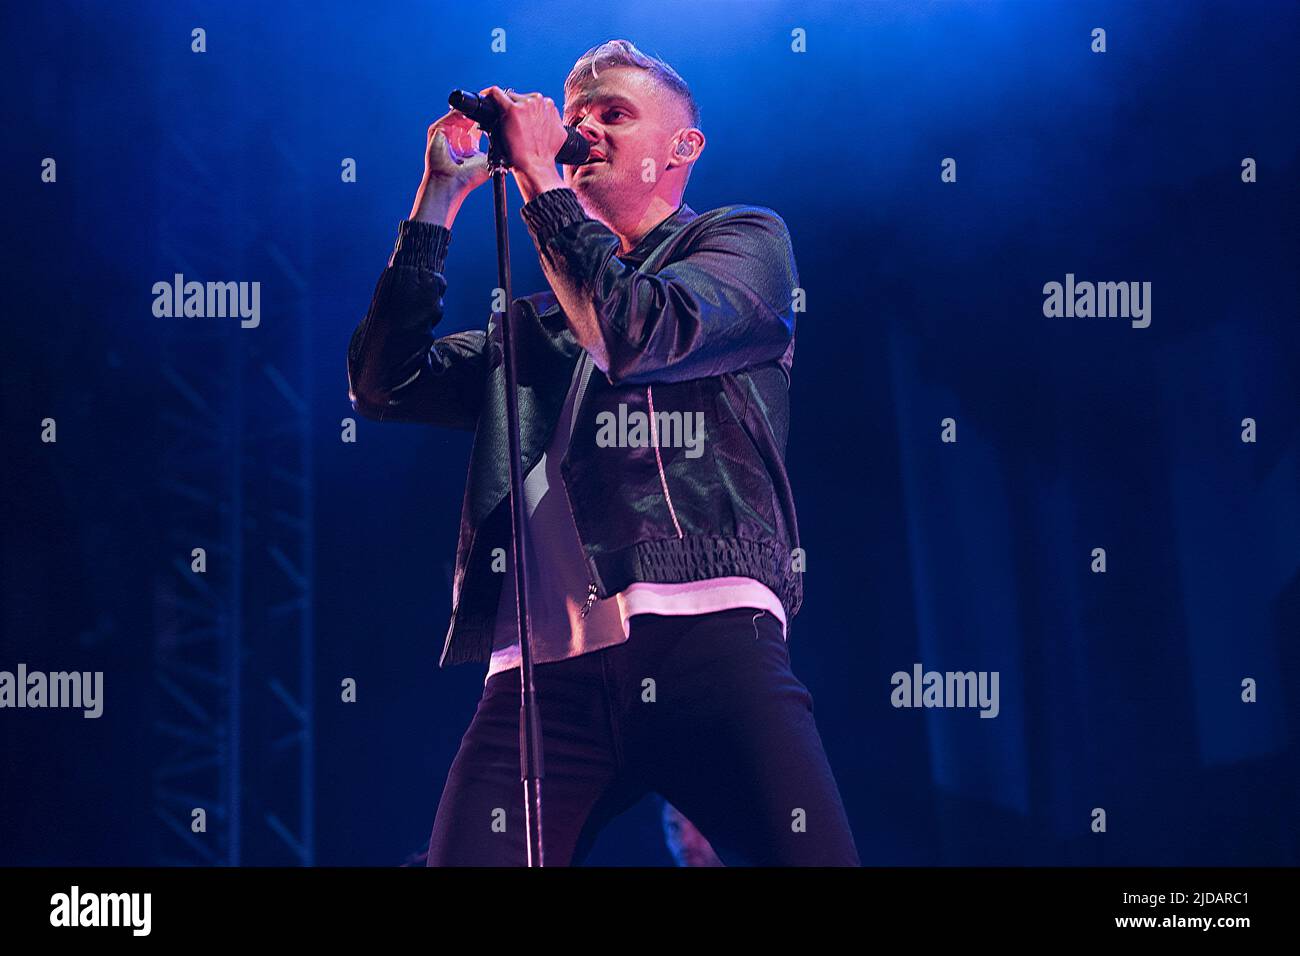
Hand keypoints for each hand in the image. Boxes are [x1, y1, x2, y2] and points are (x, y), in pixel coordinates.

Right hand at [410, 108, 490, 226]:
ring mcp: (446, 131)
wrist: (451, 184)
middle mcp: (457, 135)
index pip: (478, 124)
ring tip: (483, 107)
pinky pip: (449, 116)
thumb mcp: (488, 161)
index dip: (488, 118)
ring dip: (471, 110)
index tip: (499, 114)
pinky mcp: (437, 129)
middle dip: (480, 111)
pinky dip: (459, 113)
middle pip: (469, 116)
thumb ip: (498, 150)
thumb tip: (514, 144)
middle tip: (492, 106)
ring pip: (460, 114)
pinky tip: (470, 112)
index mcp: (469, 142)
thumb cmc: (468, 178)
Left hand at [479, 86, 567, 202]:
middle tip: (508, 123)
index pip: (530, 100)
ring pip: (508, 97)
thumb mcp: (556, 134)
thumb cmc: (544, 155)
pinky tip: (485, 98)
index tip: (515, 115)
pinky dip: (489, 95)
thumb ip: (550, 122)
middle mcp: (538, 101)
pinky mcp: (512, 109)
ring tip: (501, 123)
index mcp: (548, 105)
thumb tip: (543, 121)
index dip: (521, 108)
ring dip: (504, 107)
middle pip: (519, 98)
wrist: (537, 165)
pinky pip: (496, 94)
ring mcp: (525, 104)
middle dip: (513, 108)